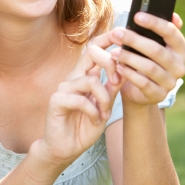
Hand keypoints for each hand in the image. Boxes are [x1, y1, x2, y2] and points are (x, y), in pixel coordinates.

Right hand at [37, 31, 123, 164]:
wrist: (65, 149)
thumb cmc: (85, 126)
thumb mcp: (105, 105)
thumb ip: (113, 87)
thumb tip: (127, 68)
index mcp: (85, 75)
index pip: (94, 50)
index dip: (107, 40)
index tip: (122, 35)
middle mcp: (74, 77)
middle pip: (90, 54)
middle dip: (110, 62)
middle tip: (118, 79)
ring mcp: (64, 87)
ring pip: (91, 80)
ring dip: (104, 98)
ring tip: (105, 113)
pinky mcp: (57, 100)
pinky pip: (80, 98)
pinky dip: (92, 110)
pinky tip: (95, 120)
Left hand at [109, 12, 184, 107]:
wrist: (140, 91)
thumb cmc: (145, 60)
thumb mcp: (152, 44)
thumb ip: (159, 30)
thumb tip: (172, 14)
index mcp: (182, 49)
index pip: (171, 32)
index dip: (154, 23)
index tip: (136, 16)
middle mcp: (180, 66)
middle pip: (157, 50)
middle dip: (135, 40)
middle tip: (116, 33)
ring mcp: (171, 82)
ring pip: (150, 68)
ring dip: (129, 58)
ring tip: (113, 51)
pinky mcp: (159, 95)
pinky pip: (143, 83)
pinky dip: (129, 74)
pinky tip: (118, 67)